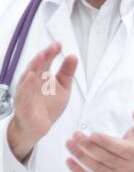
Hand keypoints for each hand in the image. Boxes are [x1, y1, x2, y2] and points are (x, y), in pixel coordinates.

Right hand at [5, 42, 77, 162]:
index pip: (46, 61)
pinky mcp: (23, 104)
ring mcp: (25, 92)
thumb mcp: (63, 87)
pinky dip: (27, 85)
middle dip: (43, 57)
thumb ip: (67, 72)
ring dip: (34, 66)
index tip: (59, 44)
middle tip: (51, 49)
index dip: (51, 52)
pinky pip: (23, 93)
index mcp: (41, 76)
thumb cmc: (48, 105)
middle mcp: (32, 81)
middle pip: (36, 66)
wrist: (38, 126)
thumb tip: (73, 56)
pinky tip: (31, 77)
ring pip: (28, 77)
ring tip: (41, 57)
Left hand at [65, 110, 133, 171]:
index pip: (119, 148)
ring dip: (80, 156)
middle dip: (88, 146)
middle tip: (76, 135)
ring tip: (69, 143)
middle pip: (105, 157)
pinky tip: (69, 160)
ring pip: (96, 167)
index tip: (92, 134)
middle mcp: (127, 167)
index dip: (105, 142)